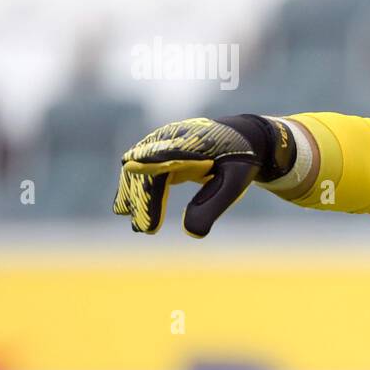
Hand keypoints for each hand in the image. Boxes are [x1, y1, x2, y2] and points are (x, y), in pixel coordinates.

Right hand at [112, 115, 293, 236]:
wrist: (242, 137)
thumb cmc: (240, 161)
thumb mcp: (234, 184)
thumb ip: (211, 206)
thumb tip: (190, 233)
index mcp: (192, 144)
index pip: (161, 167)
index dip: (151, 194)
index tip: (146, 219)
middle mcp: (171, 138)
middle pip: (146, 171)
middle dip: (143, 201)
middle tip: (146, 230)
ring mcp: (161, 142)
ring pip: (137, 170)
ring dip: (134, 197)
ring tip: (138, 226)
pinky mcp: (157, 149)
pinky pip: (140, 169)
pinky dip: (135, 190)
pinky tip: (127, 210)